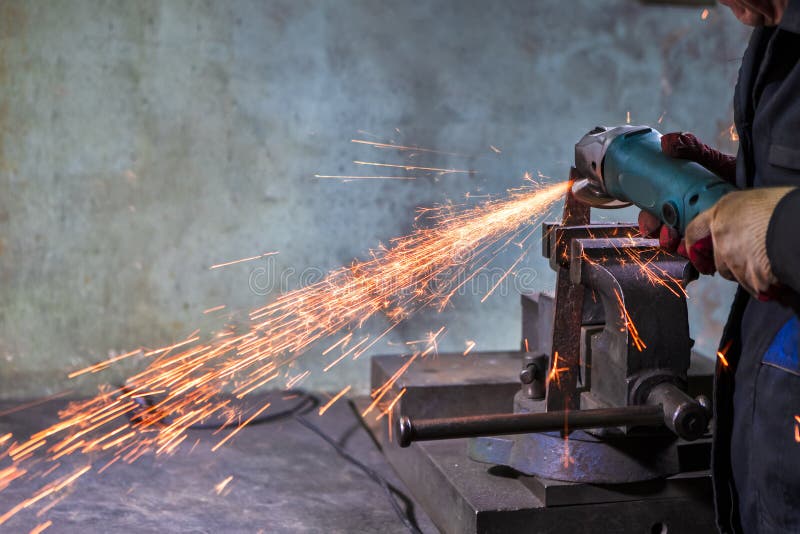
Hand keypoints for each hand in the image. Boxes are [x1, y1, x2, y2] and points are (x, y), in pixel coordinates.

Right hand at [638, 132, 736, 261]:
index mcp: (680, 200)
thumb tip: (667, 143)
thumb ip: (690, 148)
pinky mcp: (720, 246)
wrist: (765, 180)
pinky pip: (705, 257)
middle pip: (666, 232)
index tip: (650, 224)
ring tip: (686, 247)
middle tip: (668, 236)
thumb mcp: (710, 159)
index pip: (655, 212)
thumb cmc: (736, 172)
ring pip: (683, 246)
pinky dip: (700, 259)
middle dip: (663, 237)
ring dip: (680, 249)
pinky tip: (703, 257)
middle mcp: (688, 218)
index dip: (649, 220)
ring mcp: (704, 233)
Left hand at [685, 187, 793, 297]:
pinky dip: (761, 284)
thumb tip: (743, 223)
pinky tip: (773, 275)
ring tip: (765, 264)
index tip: (697, 255)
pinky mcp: (748, 275)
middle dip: (727, 265)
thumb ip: (742, 215)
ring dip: (744, 274)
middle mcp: (722, 234)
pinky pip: (752, 285)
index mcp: (723, 211)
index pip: (694, 231)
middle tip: (744, 262)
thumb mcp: (758, 200)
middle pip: (716, 258)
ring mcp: (733, 257)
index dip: (695, 246)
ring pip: (732, 274)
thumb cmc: (786, 206)